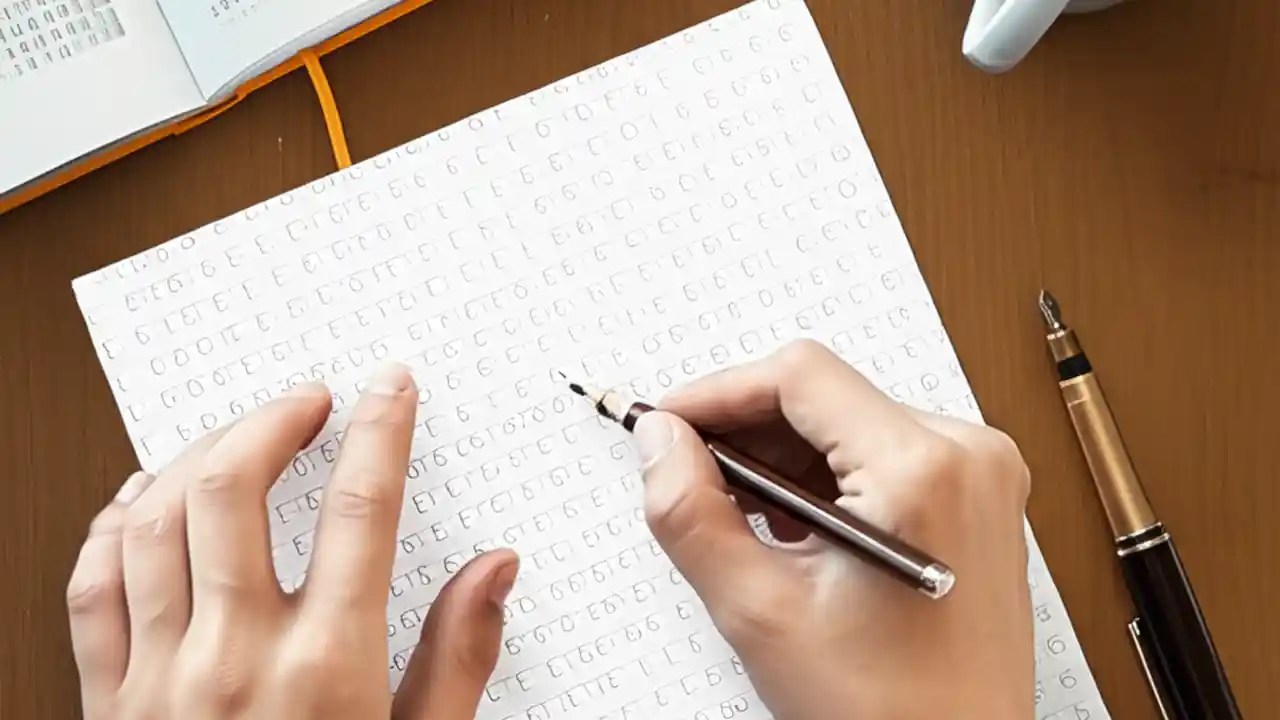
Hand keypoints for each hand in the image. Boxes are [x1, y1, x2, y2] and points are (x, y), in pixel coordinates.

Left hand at [66, 363, 518, 719]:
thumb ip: (460, 656)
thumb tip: (493, 569)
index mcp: (327, 668)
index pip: (360, 509)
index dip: (381, 430)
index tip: (390, 390)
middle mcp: (234, 659)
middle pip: (236, 487)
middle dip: (275, 418)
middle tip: (308, 400)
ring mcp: (160, 677)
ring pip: (154, 518)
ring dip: (197, 455)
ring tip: (238, 436)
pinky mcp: (108, 702)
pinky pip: (92, 584)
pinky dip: (115, 524)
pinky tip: (146, 498)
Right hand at [634, 340, 1034, 718]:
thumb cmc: (888, 711)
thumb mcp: (760, 612)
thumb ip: (691, 512)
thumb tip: (660, 442)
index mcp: (925, 470)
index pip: (800, 376)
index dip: (719, 392)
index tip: (670, 423)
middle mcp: (968, 456)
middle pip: (824, 394)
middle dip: (746, 429)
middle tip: (689, 474)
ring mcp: (979, 475)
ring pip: (847, 422)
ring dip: (781, 457)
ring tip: (741, 518)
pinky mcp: (975, 496)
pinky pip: (880, 453)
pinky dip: (823, 477)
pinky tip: (790, 528)